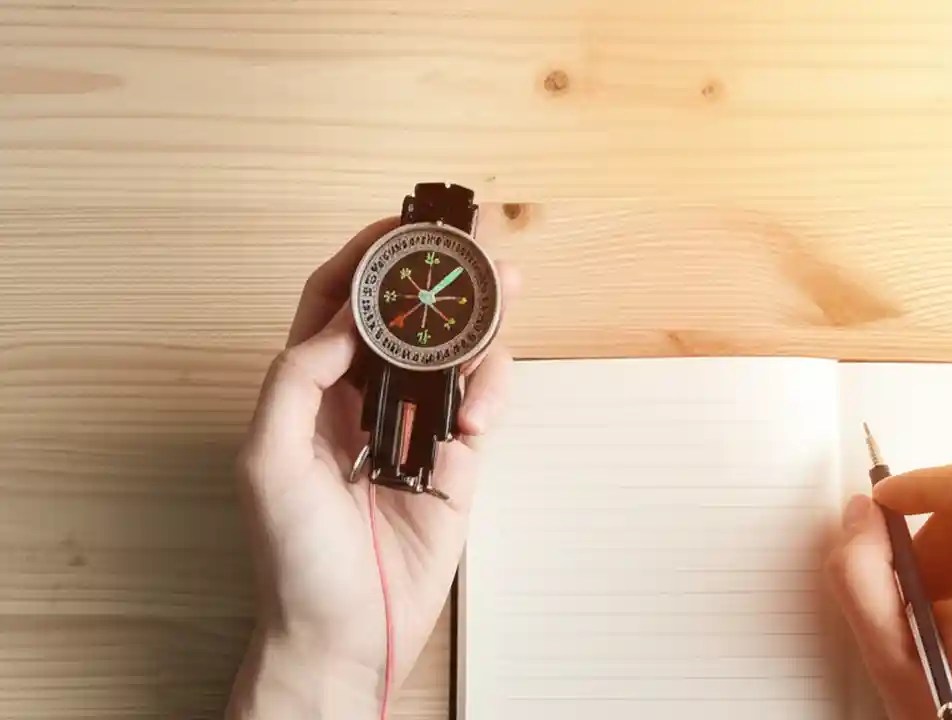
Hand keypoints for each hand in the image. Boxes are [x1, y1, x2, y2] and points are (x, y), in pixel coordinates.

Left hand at [226, 217, 520, 718]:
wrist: (346, 632)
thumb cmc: (292, 560)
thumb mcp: (266, 461)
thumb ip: (294, 380)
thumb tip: (339, 323)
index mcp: (312, 391)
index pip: (337, 304)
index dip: (366, 259)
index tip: (400, 226)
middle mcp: (365, 400)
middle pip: (409, 318)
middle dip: (442, 281)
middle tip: (474, 255)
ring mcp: (415, 428)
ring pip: (456, 355)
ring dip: (480, 329)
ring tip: (499, 307)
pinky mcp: (457, 461)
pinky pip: (484, 405)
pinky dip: (490, 396)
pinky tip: (476, 416)